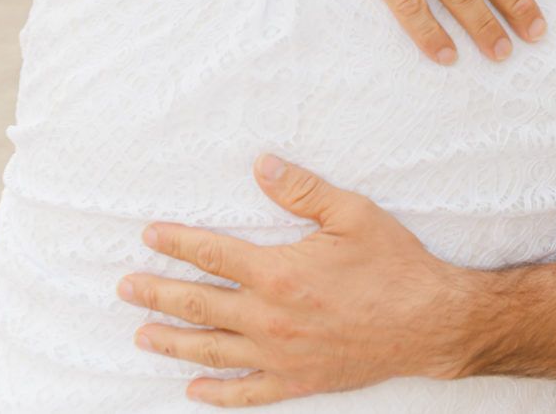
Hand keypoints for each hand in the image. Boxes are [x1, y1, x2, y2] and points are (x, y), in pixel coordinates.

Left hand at [120, 156, 482, 406]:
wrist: (431, 322)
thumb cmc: (395, 264)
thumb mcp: (353, 214)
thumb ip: (302, 190)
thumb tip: (261, 165)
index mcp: (279, 273)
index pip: (212, 256)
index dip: (178, 243)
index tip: (150, 235)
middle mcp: (270, 318)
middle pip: (198, 305)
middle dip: (157, 293)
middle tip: (124, 287)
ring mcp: (280, 355)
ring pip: (211, 350)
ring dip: (172, 342)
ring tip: (141, 334)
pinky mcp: (298, 381)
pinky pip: (246, 393)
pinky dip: (216, 394)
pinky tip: (193, 389)